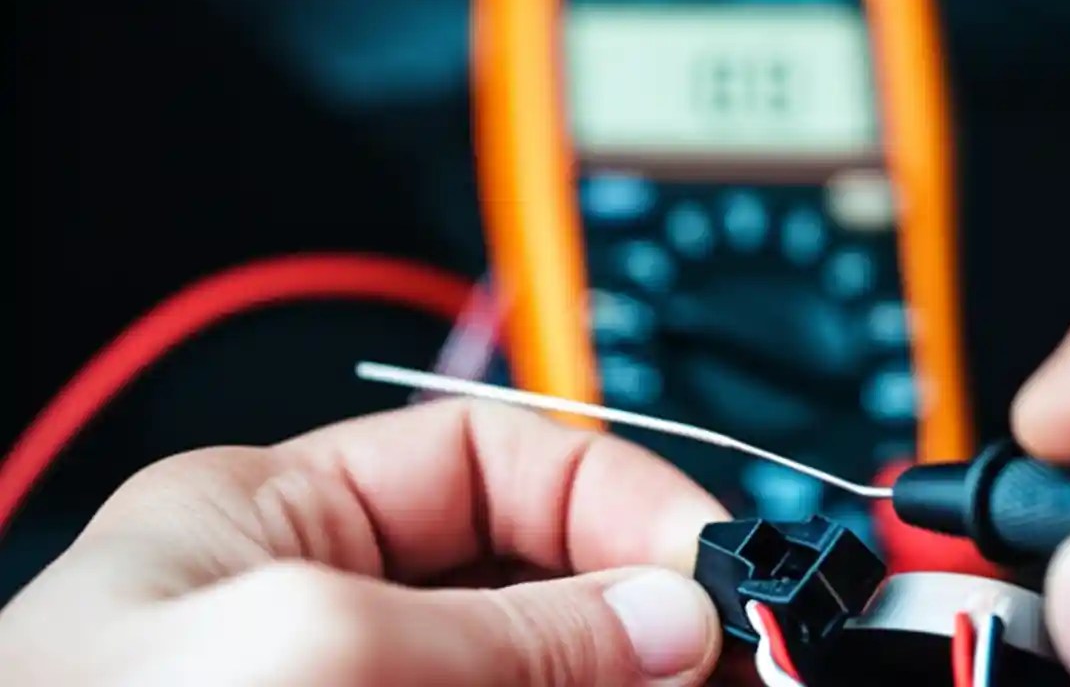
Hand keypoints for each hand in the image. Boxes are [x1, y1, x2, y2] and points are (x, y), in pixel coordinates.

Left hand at [0, 399, 729, 685]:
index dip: (610, 492)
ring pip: (542, 671)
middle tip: (738, 654)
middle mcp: (329, 617)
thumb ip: (498, 631)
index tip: (703, 558)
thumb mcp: (305, 652)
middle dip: (640, 606)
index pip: (483, 461)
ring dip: (633, 681)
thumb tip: (663, 617)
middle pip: (531, 575)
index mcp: (276, 524)